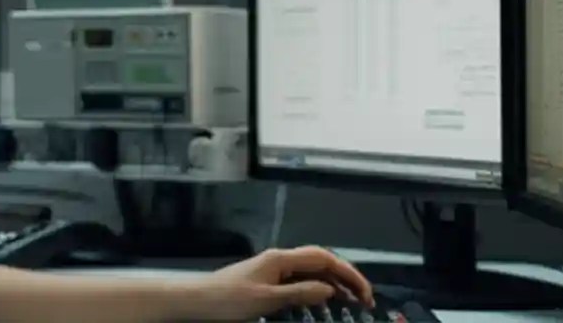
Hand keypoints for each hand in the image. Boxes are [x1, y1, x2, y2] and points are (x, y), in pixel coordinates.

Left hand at [188, 247, 373, 320]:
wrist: (197, 301)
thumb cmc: (228, 300)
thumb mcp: (266, 300)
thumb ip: (299, 293)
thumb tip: (331, 289)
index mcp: (280, 259)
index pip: (324, 258)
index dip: (348, 272)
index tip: (365, 293)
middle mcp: (279, 260)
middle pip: (321, 262)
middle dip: (345, 278)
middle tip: (364, 300)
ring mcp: (273, 270)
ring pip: (311, 273)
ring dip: (332, 285)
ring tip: (350, 304)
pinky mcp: (267, 282)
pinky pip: (299, 283)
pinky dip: (315, 291)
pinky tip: (321, 305)